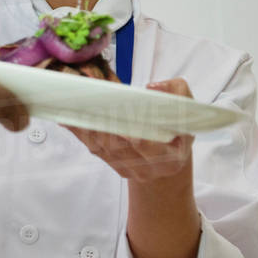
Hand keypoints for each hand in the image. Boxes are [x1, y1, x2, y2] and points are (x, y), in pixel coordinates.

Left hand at [63, 78, 194, 186]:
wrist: (169, 166)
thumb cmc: (179, 134)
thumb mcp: (189, 113)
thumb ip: (178, 95)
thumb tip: (151, 87)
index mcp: (169, 157)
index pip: (143, 143)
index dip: (125, 126)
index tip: (112, 109)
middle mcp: (147, 168)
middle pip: (116, 144)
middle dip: (98, 122)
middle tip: (84, 103)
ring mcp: (129, 169)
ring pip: (102, 146)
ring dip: (85, 126)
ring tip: (71, 107)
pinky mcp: (114, 167)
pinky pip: (95, 148)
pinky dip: (81, 132)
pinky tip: (68, 118)